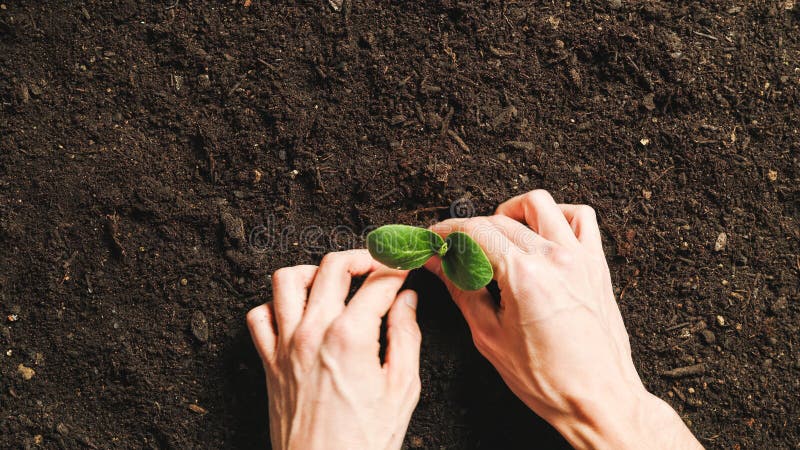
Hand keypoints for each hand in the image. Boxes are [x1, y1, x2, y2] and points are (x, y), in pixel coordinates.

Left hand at [247, 249, 421, 449]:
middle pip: (333, 266)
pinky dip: (277, 306)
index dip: (398, 269)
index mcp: (351, 337)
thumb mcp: (403, 388)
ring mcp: (285, 345)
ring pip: (287, 279)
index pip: (378, 283)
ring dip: (314, 271)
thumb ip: (406, 335)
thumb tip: (407, 301)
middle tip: (379, 266)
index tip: (406, 268)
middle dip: (362, 257)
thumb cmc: (365, 441)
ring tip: (334, 282)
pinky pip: (258, 316)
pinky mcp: (269, 362)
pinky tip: (299, 313)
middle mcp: (313, 332)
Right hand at [425, 190, 701, 448]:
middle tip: (454, 250)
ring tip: (496, 235)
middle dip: (468, 230)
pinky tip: (540, 233)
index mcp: (523, 276)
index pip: (473, 232)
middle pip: (498, 220)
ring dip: (510, 212)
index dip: (445, 232)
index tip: (434, 239)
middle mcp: (553, 258)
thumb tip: (440, 264)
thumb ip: (462, 291)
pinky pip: (580, 218)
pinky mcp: (596, 264)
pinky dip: (556, 216)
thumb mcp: (489, 337)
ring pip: (539, 204)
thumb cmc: (550, 380)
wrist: (597, 400)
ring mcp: (578, 257)